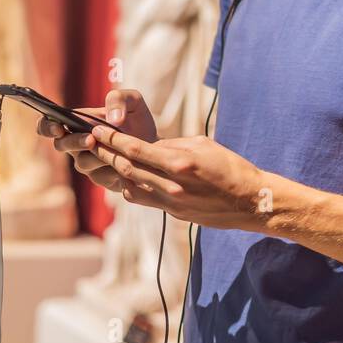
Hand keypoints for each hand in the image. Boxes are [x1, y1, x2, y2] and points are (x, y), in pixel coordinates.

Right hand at [37, 89, 156, 192]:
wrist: (156, 145)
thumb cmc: (138, 120)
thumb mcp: (133, 101)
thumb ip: (119, 98)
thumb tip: (112, 119)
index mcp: (76, 123)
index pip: (48, 125)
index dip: (46, 126)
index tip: (57, 126)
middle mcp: (77, 145)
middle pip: (61, 145)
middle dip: (73, 142)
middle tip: (90, 139)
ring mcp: (88, 164)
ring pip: (82, 163)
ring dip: (96, 156)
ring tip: (114, 150)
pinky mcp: (102, 179)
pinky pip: (101, 177)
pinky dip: (112, 169)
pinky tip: (126, 163)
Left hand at [87, 124, 266, 230]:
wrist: (250, 201)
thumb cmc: (230, 167)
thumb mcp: (202, 145)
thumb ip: (172, 145)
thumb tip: (150, 146)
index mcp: (179, 162)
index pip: (134, 149)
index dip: (112, 139)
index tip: (98, 130)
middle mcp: (171, 185)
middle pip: (126, 168)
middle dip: (106, 154)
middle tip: (92, 142)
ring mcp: (171, 202)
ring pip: (130, 186)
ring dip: (115, 172)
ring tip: (105, 158)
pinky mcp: (174, 213)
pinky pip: (144, 199)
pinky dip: (132, 186)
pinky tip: (128, 177)